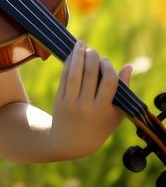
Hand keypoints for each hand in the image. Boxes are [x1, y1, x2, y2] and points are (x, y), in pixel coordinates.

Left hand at [49, 39, 132, 159]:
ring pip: (74, 73)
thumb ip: (123, 91)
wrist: (71, 142)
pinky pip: (64, 77)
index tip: (107, 61)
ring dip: (78, 55)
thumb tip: (128, 67)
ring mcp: (70, 102)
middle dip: (92, 58)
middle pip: (90, 74)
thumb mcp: (116, 113)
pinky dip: (69, 64)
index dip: (108, 68)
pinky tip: (73, 55)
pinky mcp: (58, 99)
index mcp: (103, 109)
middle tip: (93, 50)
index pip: (109, 82)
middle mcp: (86, 105)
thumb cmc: (99, 126)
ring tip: (81, 44)